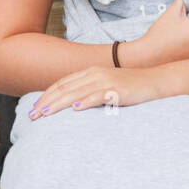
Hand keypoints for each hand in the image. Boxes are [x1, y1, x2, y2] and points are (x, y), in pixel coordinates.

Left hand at [27, 66, 165, 117]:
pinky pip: (98, 95)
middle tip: (31, 115)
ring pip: (76, 92)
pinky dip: (85, 101)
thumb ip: (89, 92)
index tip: (33, 109)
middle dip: (45, 102)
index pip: (62, 84)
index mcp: (90, 73)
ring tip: (44, 114)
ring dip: (58, 104)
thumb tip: (71, 106)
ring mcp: (106, 81)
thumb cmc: (131, 88)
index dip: (45, 96)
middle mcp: (95, 74)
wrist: (156, 82)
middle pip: (64, 88)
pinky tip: (74, 108)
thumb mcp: (106, 87)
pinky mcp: (117, 90)